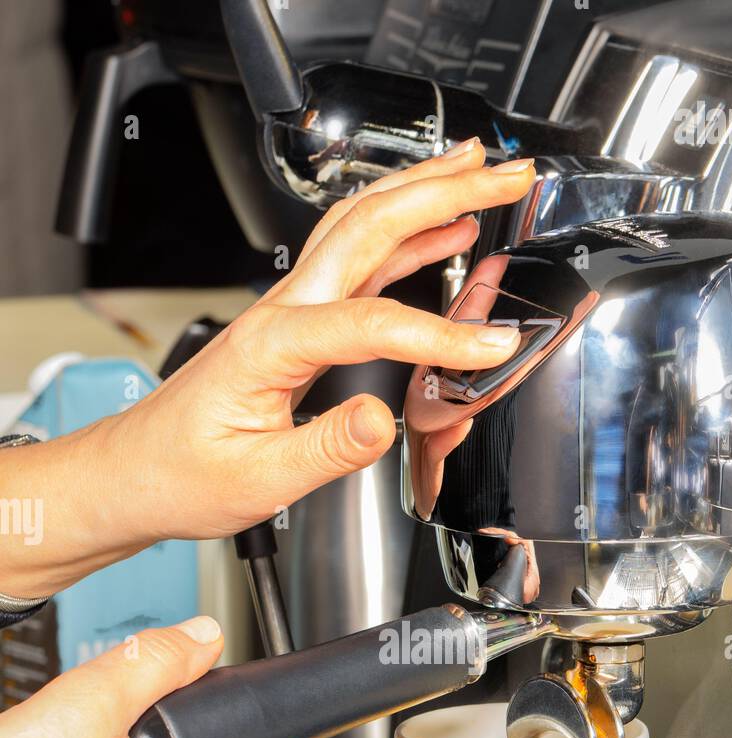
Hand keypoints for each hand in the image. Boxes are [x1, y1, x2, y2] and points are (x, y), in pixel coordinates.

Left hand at [0, 142, 534, 597]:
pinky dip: (408, 236)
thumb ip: (326, 449)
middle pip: (367, 224)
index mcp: (272, 344)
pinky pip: (358, 261)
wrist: (136, 472)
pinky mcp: (297, 323)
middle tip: (505, 176)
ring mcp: (288, 310)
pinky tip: (445, 233)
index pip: (371, 323)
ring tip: (483, 174)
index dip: (438, 333)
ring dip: (425, 192)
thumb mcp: (256, 479)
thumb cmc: (182, 474)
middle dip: (442, 191)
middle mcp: (281, 311)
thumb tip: (383, 420)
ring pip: (361, 226)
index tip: (490, 346)